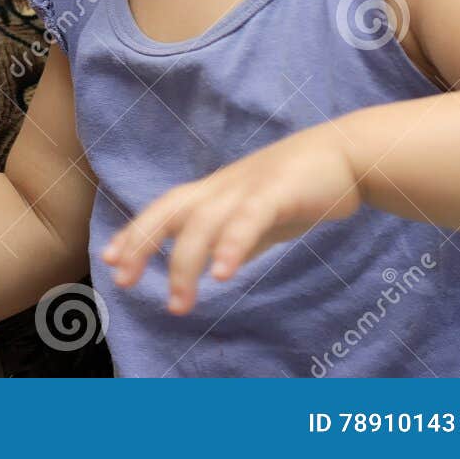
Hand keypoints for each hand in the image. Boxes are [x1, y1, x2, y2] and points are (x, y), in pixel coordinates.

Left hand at [100, 125, 361, 315]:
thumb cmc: (300, 187)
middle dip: (142, 243)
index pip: (164, 210)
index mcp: (215, 192)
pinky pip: (248, 220)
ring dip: (186, 264)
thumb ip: (232, 240)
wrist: (347, 154)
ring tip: (179, 305)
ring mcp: (248, 188)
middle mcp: (223, 188)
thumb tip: (211, 267)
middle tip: (122, 280)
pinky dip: (231, 245)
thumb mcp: (257, 218)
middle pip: (170, 211)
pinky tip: (221, 274)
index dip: (137, 232)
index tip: (112, 260)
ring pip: (203, 223)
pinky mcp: (278, 192)